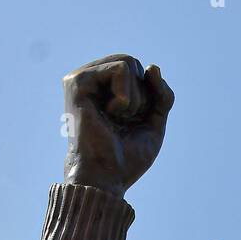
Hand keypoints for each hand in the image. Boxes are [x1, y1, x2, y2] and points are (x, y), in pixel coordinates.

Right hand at [62, 54, 173, 197]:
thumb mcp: (154, 123)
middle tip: (124, 121)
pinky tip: (110, 113)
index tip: (133, 122)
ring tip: (116, 118)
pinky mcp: (79, 81)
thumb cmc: (127, 158)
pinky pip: (120, 68)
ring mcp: (83, 78)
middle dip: (142, 97)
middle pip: (134, 63)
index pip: (140, 72)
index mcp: (107, 90)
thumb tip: (152, 66)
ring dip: (135, 99)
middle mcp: (94, 81)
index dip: (149, 97)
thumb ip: (162, 95)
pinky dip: (126, 96)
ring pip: (128, 62)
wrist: (107, 177)